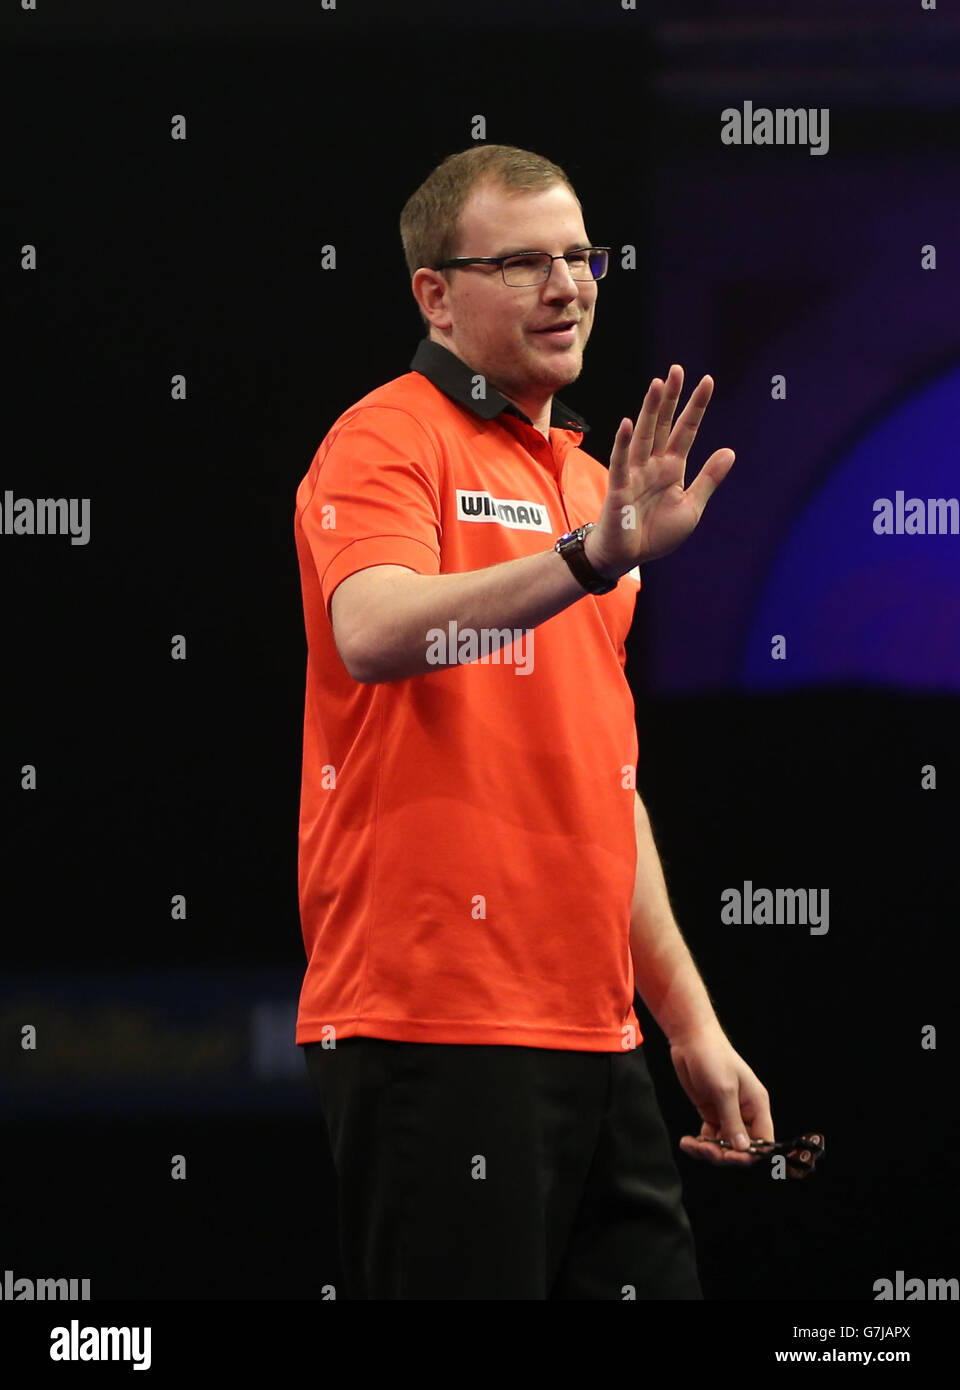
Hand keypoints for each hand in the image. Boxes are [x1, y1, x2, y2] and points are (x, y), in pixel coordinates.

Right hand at [586, 365, 734, 575]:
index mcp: (672, 468)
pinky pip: (621, 462)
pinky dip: (623, 443)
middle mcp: (653, 464)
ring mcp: (634, 473)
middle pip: (663, 425)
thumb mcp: (691, 507)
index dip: (696, 407)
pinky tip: (628, 423)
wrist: (627, 556)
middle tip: (677, 370)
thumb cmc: (655, 534)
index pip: (686, 431)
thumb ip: (708, 479)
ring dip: (649, 411)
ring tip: (657, 385)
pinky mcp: (618, 487)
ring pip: (643, 436)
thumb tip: (729, 451)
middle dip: (670, 398)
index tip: (707, 381)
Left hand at [670, 1025, 773, 1168]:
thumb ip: (733, 1120)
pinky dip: (700, 1144)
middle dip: (724, 1154)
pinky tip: (687, 1142)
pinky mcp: (711, 1112)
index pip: (763, 1141)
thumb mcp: (724, 1089)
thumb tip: (743, 1149)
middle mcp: (745, 1112)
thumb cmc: (713, 1057)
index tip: (729, 1156)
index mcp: (757, 1105)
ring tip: (691, 1145)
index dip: (749, 1154)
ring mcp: (727, 1113)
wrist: (690, 1040)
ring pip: (724, 1145)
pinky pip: (710, 1137)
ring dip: (708, 1151)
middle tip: (705, 1149)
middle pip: (742, 1147)